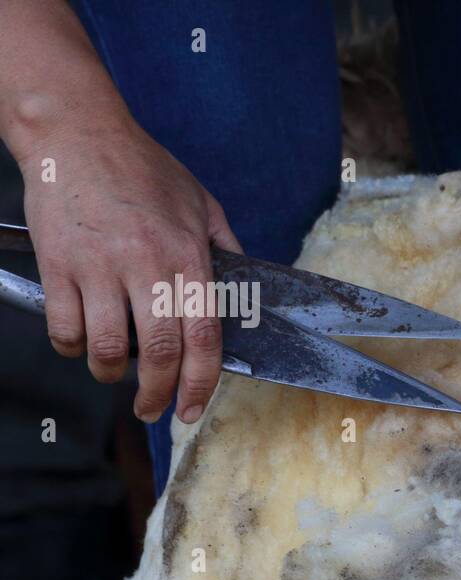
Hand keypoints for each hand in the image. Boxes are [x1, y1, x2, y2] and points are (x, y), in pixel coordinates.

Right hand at [19, 112, 240, 423]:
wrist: (77, 132)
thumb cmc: (143, 168)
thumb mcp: (202, 204)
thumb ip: (225, 251)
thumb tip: (246, 294)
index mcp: (187, 256)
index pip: (203, 337)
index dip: (202, 383)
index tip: (194, 408)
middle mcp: (146, 265)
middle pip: (159, 353)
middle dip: (159, 395)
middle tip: (154, 410)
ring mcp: (98, 266)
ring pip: (107, 348)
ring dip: (112, 375)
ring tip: (117, 375)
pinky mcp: (57, 263)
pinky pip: (64, 327)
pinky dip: (73, 348)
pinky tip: (82, 344)